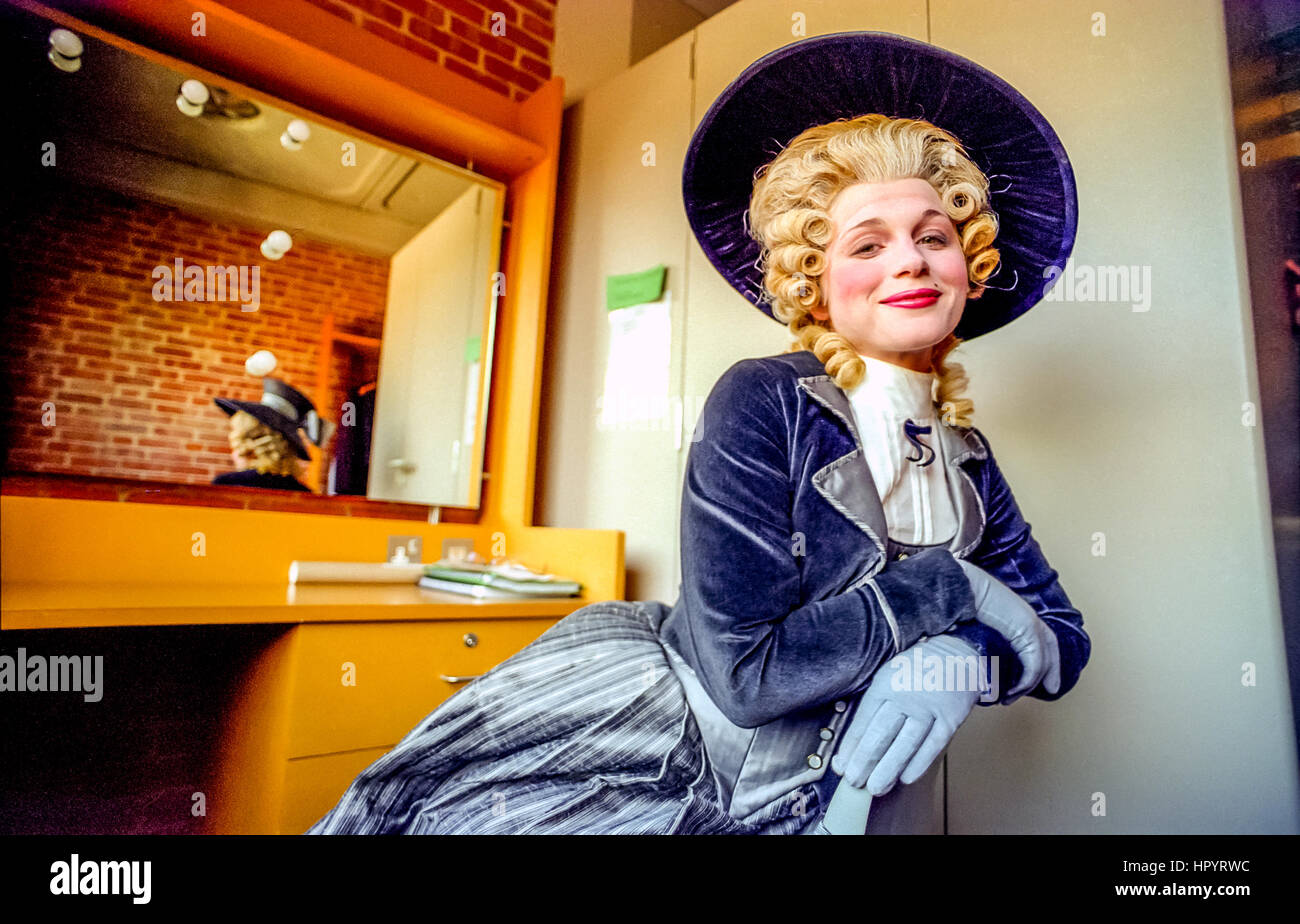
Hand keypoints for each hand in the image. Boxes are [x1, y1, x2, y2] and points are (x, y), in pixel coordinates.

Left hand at [830, 635, 980, 795]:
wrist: (958, 653)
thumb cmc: (917, 668)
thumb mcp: (890, 675)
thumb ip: (875, 704)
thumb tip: (855, 741)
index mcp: (885, 683)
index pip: (863, 720)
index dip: (851, 746)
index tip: (841, 766)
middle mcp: (906, 696)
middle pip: (881, 734)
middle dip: (865, 762)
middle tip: (854, 782)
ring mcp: (929, 708)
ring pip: (905, 744)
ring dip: (888, 769)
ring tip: (875, 788)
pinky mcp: (950, 719)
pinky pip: (932, 745)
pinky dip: (918, 763)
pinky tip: (905, 778)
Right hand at [956, 558, 1060, 701]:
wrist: (964, 585)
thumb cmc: (962, 600)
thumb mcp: (974, 622)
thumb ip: (982, 639)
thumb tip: (970, 654)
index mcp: (1019, 614)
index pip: (1043, 640)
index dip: (1047, 660)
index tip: (1044, 678)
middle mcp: (1030, 618)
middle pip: (1050, 651)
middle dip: (1051, 673)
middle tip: (1046, 690)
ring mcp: (1031, 623)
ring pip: (1041, 662)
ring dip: (1028, 685)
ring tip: (1010, 697)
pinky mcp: (1027, 631)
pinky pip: (1033, 664)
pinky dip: (1025, 681)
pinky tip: (1011, 690)